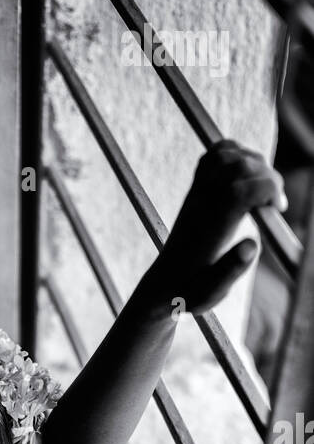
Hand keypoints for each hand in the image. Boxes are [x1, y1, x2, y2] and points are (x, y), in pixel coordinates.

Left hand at [141, 139, 286, 316]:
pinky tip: (247, 172)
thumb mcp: (212, 291)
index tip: (277, 209)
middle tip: (274, 203)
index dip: (268, 190)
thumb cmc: (191, 291)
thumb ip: (231, 269)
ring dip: (253, 162)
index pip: (241, 189)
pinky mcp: (195, 189)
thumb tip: (252, 244)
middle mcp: (201, 202)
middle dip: (267, 176)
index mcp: (209, 225)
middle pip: (238, 166)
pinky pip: (214, 156)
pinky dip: (235, 152)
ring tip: (263, 187)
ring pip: (226, 155)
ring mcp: (196, 192)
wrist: (165, 284)